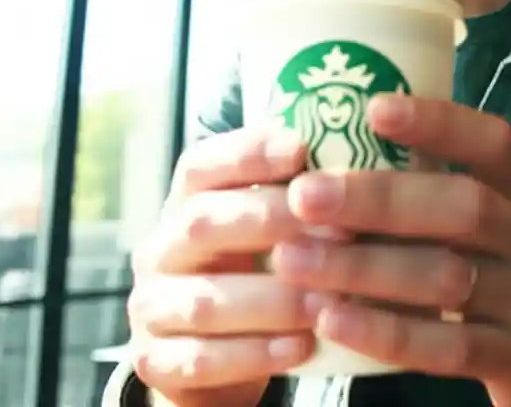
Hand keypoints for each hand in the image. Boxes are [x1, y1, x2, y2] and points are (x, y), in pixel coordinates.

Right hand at [127, 127, 343, 405]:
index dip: (247, 154)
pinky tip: (301, 347)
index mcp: (185, 205)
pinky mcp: (159, 362)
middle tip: (336, 232)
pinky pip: (201, 359)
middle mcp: (161, 249)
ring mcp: (153, 307)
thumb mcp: (271, 233)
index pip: (201, 166)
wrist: (215, 356)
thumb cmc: (258, 277)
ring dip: (271, 301)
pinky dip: (254, 354)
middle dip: (270, 222)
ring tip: (325, 303)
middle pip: (202, 223)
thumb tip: (357, 163)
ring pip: (204, 300)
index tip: (300, 149)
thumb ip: (297, 200)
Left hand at [270, 94, 510, 406]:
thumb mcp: (495, 230)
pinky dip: (385, 333)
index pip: (492, 144)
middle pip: (463, 209)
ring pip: (447, 279)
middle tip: (304, 195)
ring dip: (363, 269)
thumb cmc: (507, 280)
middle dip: (378, 200)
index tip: (373, 108)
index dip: (437, 122)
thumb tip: (336, 149)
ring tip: (293, 261)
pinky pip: (447, 347)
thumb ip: (436, 196)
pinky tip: (332, 320)